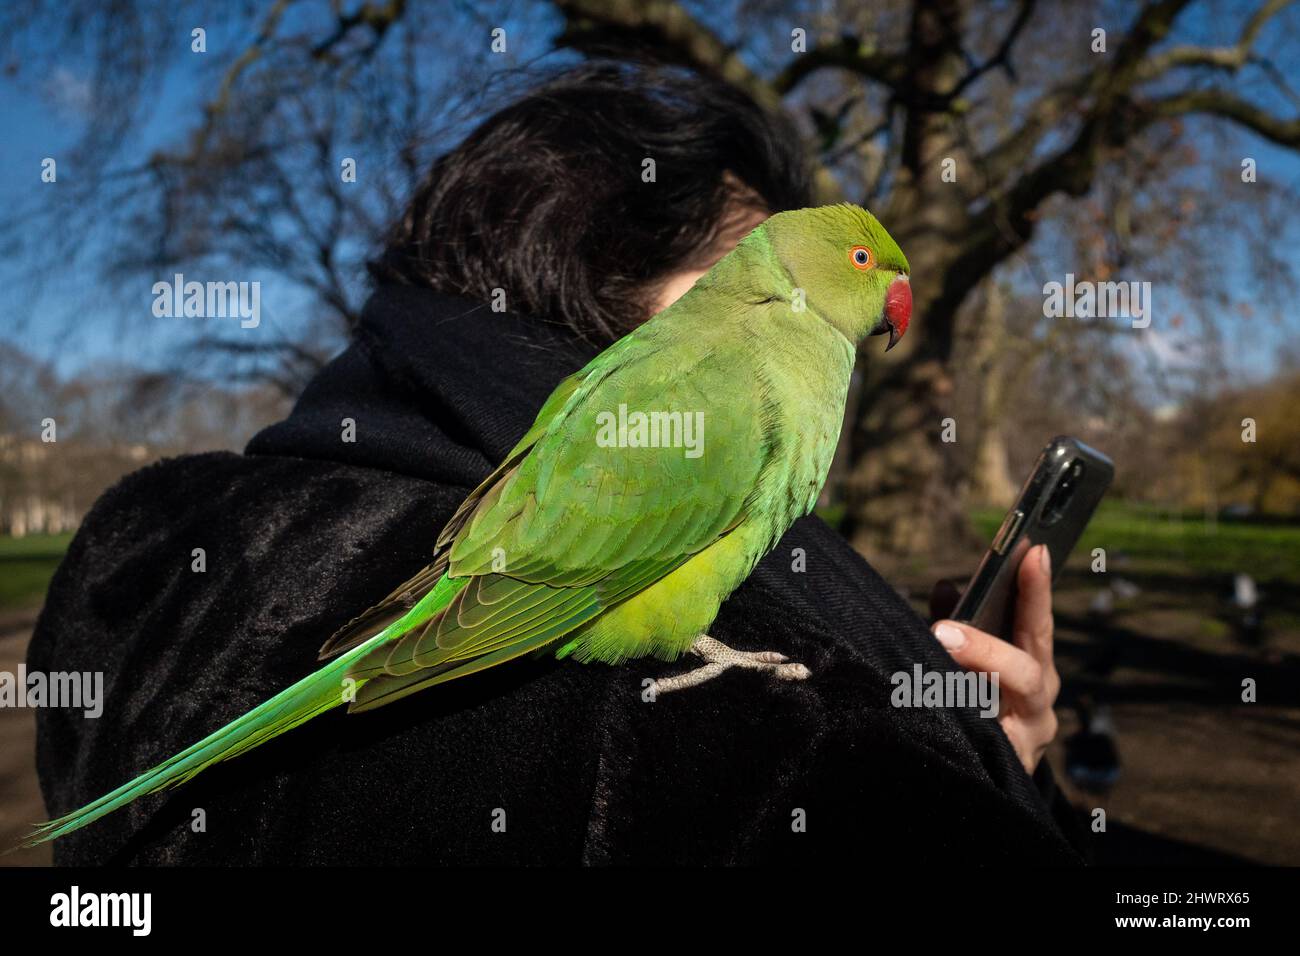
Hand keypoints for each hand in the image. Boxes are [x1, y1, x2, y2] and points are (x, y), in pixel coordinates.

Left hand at [928, 544, 1060, 773]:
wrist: (991, 776)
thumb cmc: (984, 705)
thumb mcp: (977, 662)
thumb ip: (962, 624)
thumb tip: (947, 587)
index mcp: (1035, 667)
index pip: (1038, 624)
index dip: (1038, 589)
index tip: (1033, 551)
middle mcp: (1041, 700)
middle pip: (1027, 669)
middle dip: (987, 646)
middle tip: (943, 631)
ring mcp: (1030, 736)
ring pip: (1008, 705)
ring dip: (970, 680)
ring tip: (934, 663)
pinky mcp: (1012, 765)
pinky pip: (983, 738)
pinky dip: (954, 716)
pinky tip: (926, 705)